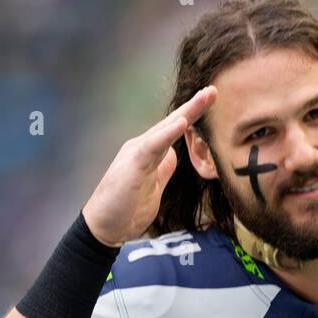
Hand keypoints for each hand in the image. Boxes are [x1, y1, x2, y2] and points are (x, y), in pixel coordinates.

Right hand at [82, 87, 216, 246]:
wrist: (103, 227)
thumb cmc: (126, 208)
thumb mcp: (153, 187)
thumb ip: (163, 169)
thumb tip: (174, 155)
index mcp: (149, 153)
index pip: (174, 131)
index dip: (192, 117)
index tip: (210, 103)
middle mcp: (142, 148)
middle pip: (172, 123)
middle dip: (193, 106)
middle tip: (213, 90)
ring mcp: (136, 154)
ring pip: (165, 128)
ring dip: (186, 112)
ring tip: (204, 97)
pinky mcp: (133, 165)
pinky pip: (153, 146)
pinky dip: (168, 133)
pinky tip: (182, 122)